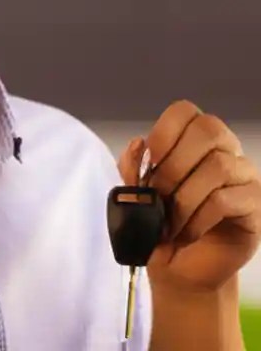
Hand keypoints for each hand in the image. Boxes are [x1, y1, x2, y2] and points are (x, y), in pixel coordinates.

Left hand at [118, 100, 260, 292]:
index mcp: (194, 141)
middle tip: (158, 194)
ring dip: (184, 198)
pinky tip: (186, 233)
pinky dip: (198, 218)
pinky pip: (227, 200)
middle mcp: (225, 151)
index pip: (185, 111)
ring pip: (218, 166)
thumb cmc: (159, 226)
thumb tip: (138, 144)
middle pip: (209, 129)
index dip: (163, 132)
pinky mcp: (255, 206)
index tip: (149, 161)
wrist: (180, 268)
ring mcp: (245, 176)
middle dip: (174, 164)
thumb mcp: (136, 195)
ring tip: (169, 222)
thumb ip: (132, 168)